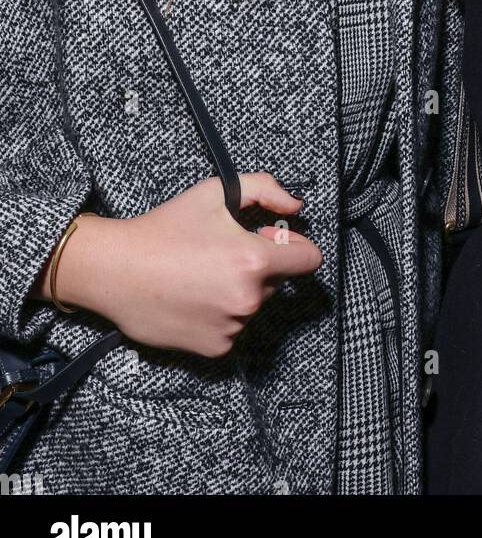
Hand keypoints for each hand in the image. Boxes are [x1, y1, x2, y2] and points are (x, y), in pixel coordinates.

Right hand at [56, 172, 322, 357]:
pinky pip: (232, 327)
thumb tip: (296, 204)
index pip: (309, 259)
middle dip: (259, 267)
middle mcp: (249, 299)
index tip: (271, 240)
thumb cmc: (164, 228)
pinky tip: (192, 298)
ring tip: (200, 275)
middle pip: (277, 281)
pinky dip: (220, 315)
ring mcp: (232, 327)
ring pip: (253, 305)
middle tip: (221, 252)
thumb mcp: (216, 192)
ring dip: (238, 292)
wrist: (115, 270)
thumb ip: (266, 189)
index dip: (294, 245)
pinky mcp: (214, 348)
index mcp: (255, 261)